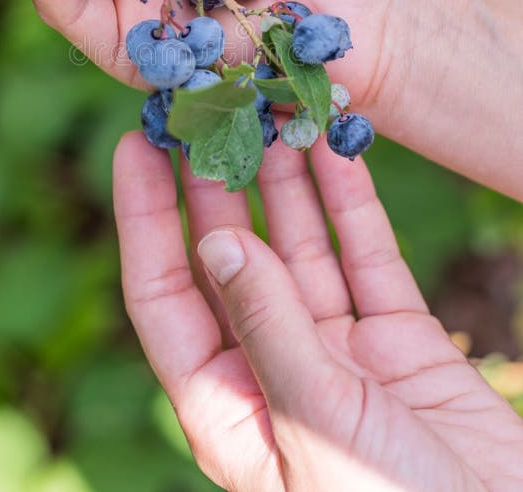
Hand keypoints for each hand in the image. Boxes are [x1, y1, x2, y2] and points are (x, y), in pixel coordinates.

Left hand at [113, 130, 522, 491]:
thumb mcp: (317, 425)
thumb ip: (268, 327)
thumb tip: (216, 242)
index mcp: (226, 405)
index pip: (164, 294)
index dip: (144, 216)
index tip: (135, 143)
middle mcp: (271, 368)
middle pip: (230, 256)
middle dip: (216, 180)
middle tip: (207, 107)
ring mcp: (336, 350)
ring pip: (300, 244)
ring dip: (285, 178)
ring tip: (270, 108)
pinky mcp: (398, 337)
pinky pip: (367, 255)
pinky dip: (352, 202)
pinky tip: (336, 148)